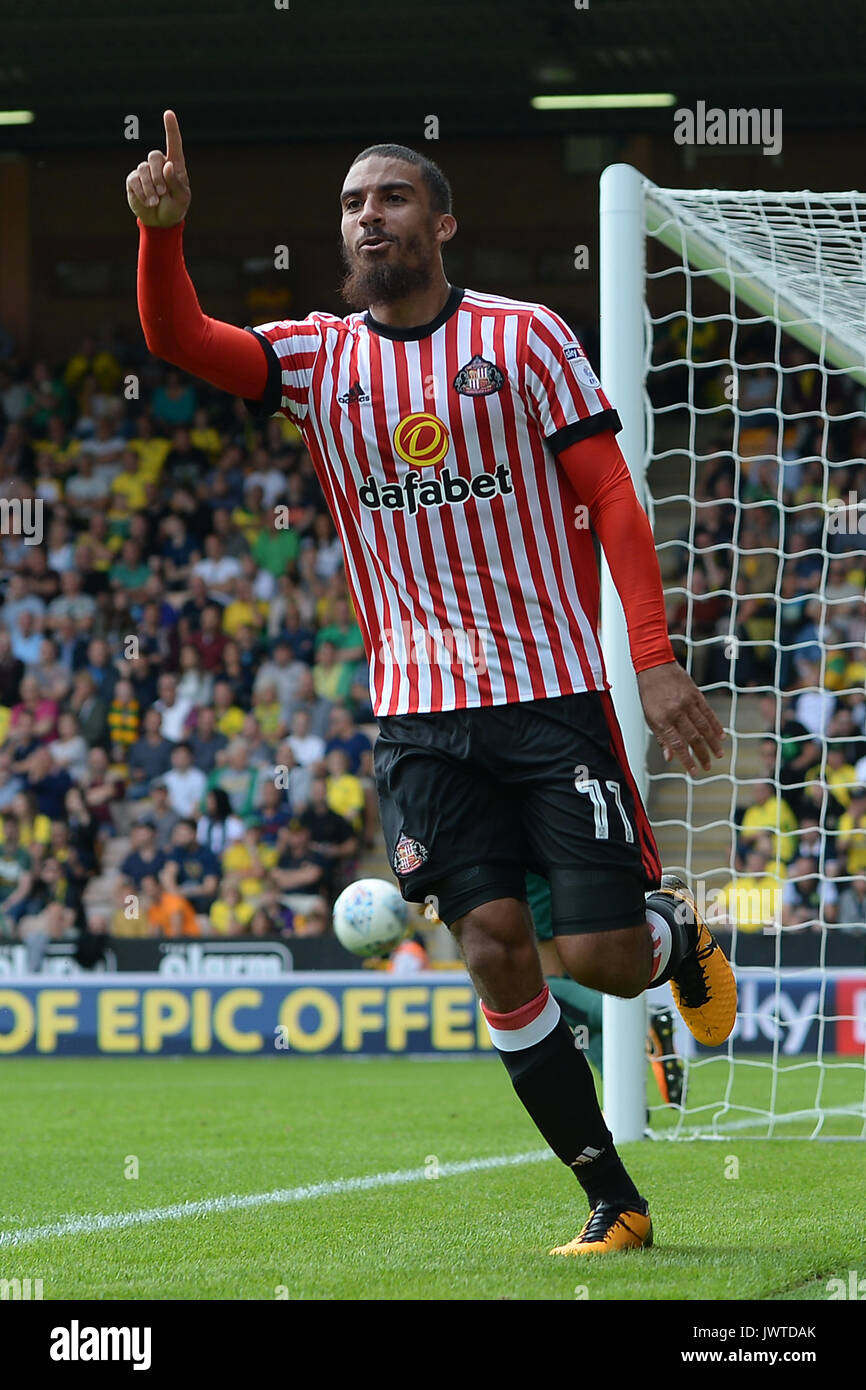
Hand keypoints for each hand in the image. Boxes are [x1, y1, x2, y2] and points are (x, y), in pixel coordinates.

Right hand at [126, 109, 189, 227]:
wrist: (161, 221)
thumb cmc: (175, 208)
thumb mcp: (181, 198)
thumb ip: (176, 182)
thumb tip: (168, 165)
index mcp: (175, 166)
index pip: (174, 143)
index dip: (171, 128)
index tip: (168, 113)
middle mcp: (159, 165)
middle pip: (155, 156)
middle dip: (158, 175)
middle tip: (163, 192)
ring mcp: (145, 171)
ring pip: (143, 168)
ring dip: (150, 187)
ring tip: (156, 201)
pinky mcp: (134, 180)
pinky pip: (135, 180)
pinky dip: (142, 192)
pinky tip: (148, 202)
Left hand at [636, 660, 724, 775]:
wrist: (654, 665)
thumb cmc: (649, 694)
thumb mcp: (649, 716)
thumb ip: (661, 737)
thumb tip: (670, 757)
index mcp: (661, 719)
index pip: (677, 744)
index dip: (686, 760)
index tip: (694, 772)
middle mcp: (675, 712)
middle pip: (693, 738)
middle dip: (702, 755)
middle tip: (709, 767)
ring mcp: (687, 703)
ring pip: (703, 726)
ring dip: (712, 743)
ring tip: (719, 754)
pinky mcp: (696, 695)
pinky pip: (708, 713)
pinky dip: (715, 725)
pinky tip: (721, 736)